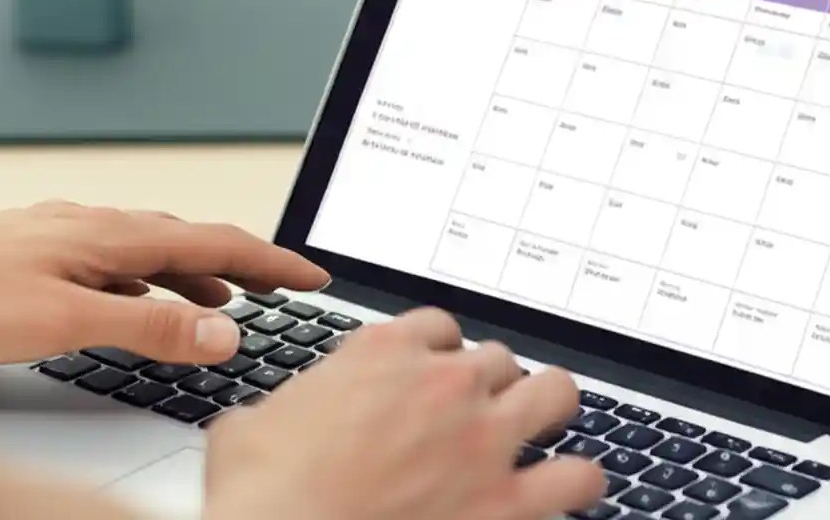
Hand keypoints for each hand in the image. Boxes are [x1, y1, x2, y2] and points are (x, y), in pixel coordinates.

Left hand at [0, 201, 328, 365]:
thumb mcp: (67, 321)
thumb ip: (151, 326)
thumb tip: (223, 333)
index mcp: (113, 236)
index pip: (216, 242)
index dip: (271, 261)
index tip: (313, 275)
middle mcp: (95, 227)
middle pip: (191, 240)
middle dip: (244, 262)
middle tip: (283, 284)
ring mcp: (66, 237)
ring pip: (151, 250)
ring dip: (197, 272)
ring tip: (224, 298)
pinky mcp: (41, 254)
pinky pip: (116, 262)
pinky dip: (149, 281)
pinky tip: (138, 300)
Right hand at [204, 309, 605, 519]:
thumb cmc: (261, 495)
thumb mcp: (250, 427)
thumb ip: (288, 407)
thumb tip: (272, 419)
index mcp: (383, 354)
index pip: (437, 327)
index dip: (437, 352)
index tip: (432, 372)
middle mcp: (445, 384)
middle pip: (497, 359)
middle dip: (487, 384)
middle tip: (475, 413)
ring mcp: (483, 439)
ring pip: (554, 393)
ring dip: (548, 407)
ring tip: (542, 425)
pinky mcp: (508, 502)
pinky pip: (577, 477)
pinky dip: (579, 481)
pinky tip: (571, 487)